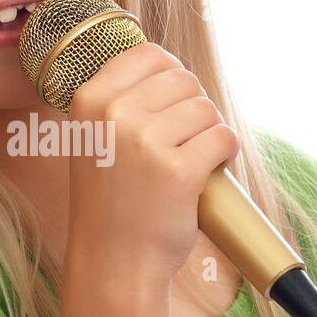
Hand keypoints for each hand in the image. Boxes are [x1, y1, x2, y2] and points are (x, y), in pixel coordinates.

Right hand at [64, 42, 239, 291]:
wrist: (114, 262)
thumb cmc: (111, 201)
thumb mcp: (94, 140)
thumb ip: (119, 101)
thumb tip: (168, 65)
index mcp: (90, 100)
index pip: (149, 54)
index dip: (172, 75)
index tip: (173, 104)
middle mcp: (114, 115)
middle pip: (183, 79)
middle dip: (194, 107)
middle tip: (186, 141)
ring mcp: (146, 142)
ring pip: (206, 108)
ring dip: (211, 132)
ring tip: (196, 160)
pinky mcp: (179, 171)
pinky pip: (223, 137)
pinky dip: (226, 154)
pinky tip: (211, 172)